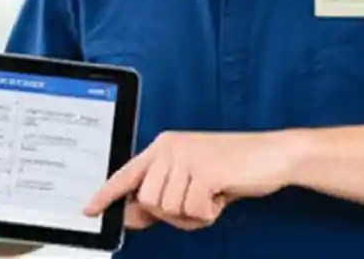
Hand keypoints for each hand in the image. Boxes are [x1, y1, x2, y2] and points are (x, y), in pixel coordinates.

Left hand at [84, 131, 298, 230]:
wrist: (273, 154)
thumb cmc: (234, 168)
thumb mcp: (193, 182)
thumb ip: (163, 197)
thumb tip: (133, 216)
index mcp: (164, 146)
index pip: (127, 173)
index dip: (107, 194)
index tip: (89, 209)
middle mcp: (170, 148)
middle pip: (149, 201)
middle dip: (173, 213)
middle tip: (200, 201)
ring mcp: (187, 157)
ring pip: (169, 209)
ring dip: (193, 214)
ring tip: (213, 195)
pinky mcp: (204, 170)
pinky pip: (193, 211)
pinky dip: (210, 213)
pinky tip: (222, 195)